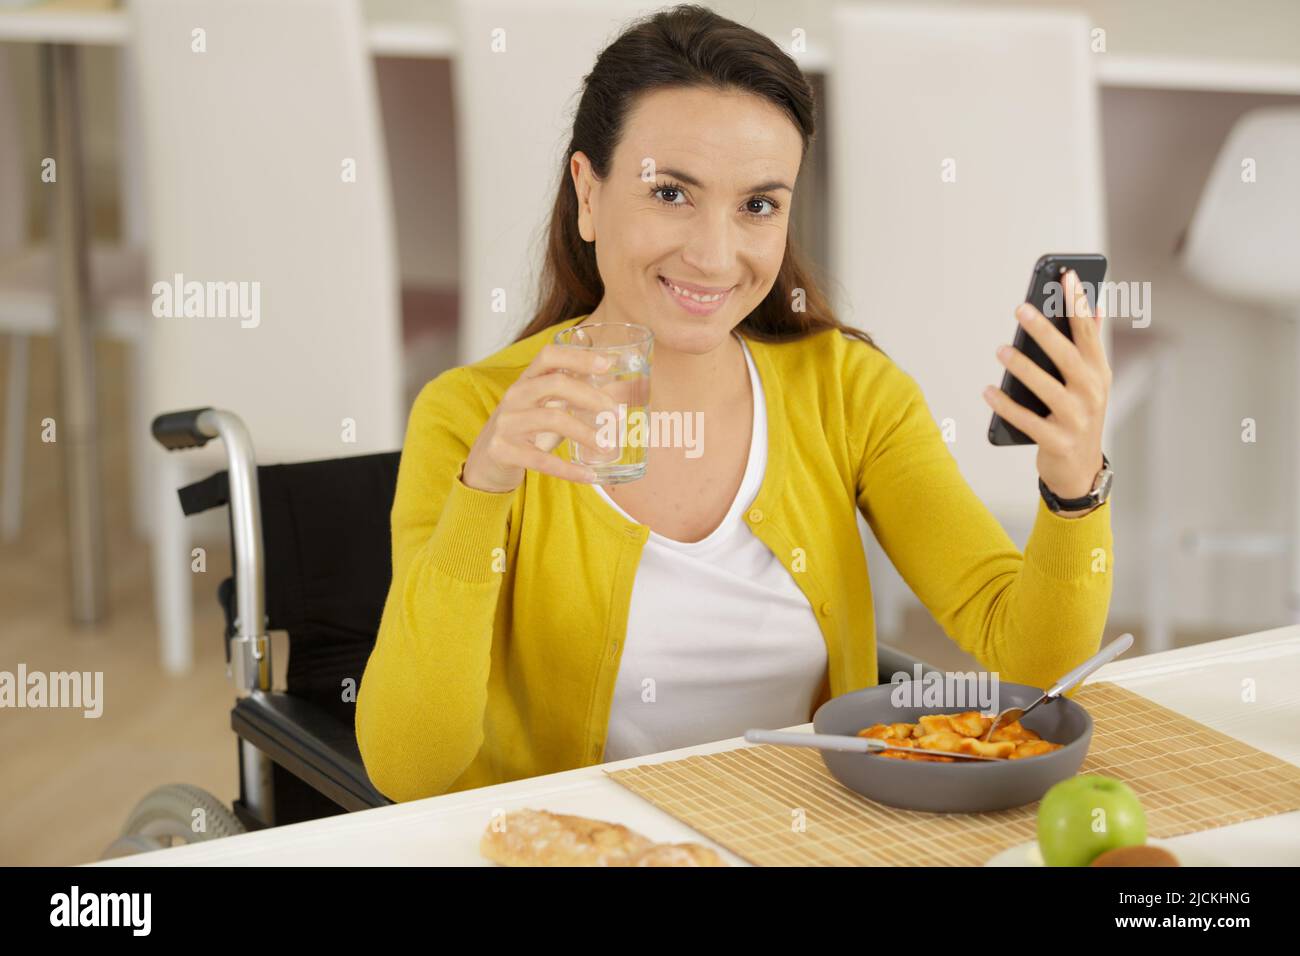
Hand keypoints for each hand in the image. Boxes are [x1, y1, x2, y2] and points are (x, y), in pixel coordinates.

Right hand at [462, 344, 620, 492]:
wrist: (485, 463)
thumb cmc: (526, 430)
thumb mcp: (547, 408)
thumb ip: (578, 397)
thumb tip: (628, 387)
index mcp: (527, 381)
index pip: (549, 355)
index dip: (578, 357)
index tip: (608, 364)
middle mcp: (514, 396)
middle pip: (556, 384)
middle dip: (592, 397)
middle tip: (618, 415)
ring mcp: (507, 423)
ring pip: (552, 420)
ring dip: (586, 433)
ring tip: (609, 447)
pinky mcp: (503, 450)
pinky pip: (541, 460)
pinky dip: (569, 469)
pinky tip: (589, 476)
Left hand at [982, 269, 1109, 508]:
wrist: (1080, 470)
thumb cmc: (1079, 416)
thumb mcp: (1090, 381)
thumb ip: (1090, 344)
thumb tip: (1097, 304)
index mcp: (1099, 373)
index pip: (1089, 333)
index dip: (1079, 304)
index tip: (1065, 276)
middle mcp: (1092, 393)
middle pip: (1068, 357)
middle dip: (1046, 331)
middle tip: (1022, 308)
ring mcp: (1077, 419)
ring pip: (1048, 389)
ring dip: (1023, 367)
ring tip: (1001, 349)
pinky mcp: (1058, 441)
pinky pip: (1028, 421)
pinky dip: (1007, 406)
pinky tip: (987, 391)